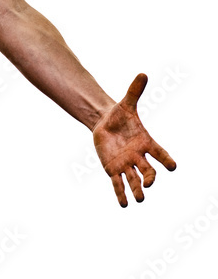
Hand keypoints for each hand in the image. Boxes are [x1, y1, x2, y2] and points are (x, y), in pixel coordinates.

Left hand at [93, 74, 176, 206]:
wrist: (106, 125)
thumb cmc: (120, 116)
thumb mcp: (126, 103)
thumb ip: (134, 91)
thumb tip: (142, 73)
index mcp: (146, 142)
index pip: (160, 153)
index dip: (166, 160)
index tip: (172, 166)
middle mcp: (139, 156)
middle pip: (149, 170)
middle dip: (150, 178)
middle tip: (149, 184)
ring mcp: (127, 165)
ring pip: (134, 180)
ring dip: (137, 190)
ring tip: (140, 199)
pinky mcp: (113, 169)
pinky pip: (118, 184)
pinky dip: (121, 194)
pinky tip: (124, 205)